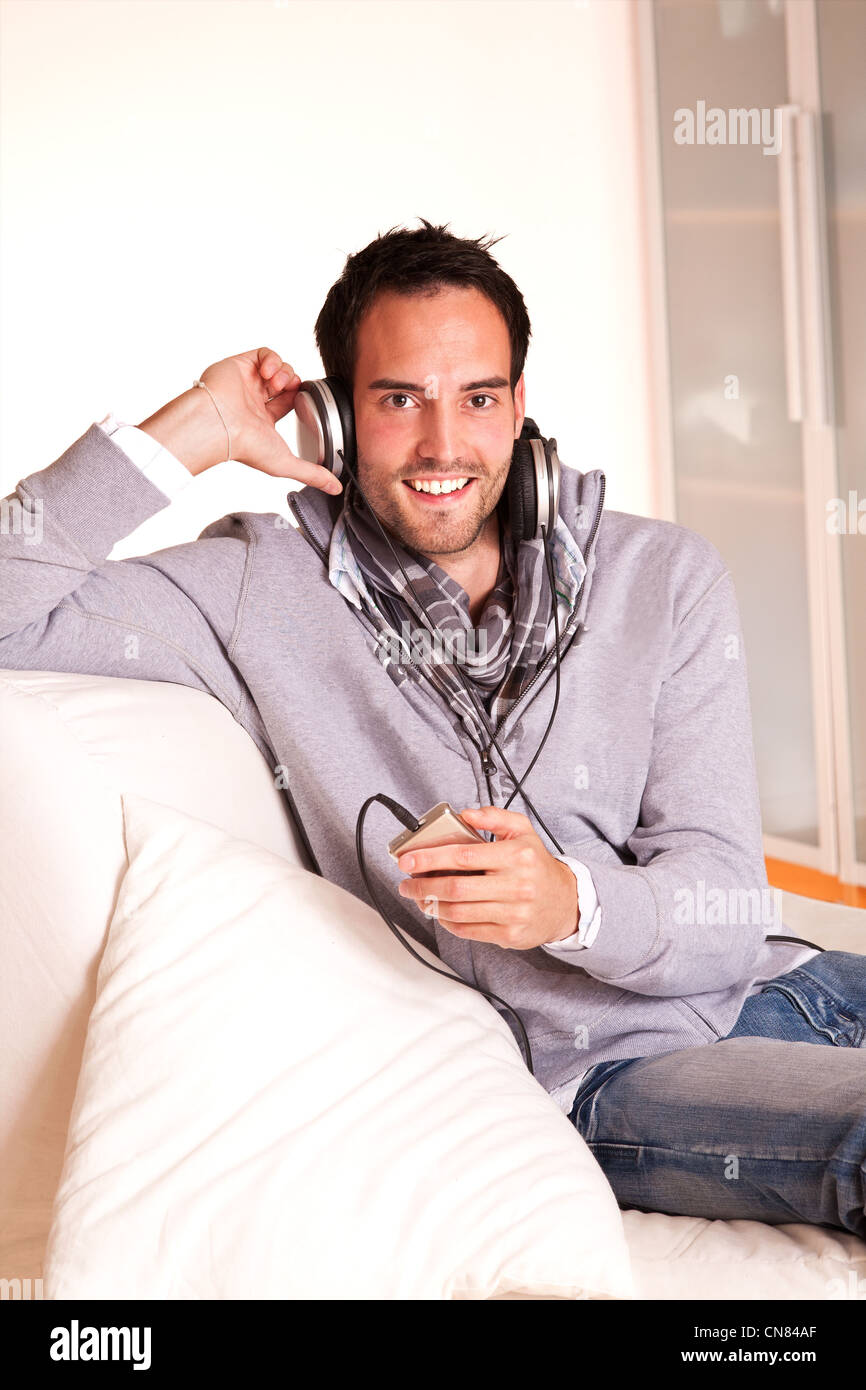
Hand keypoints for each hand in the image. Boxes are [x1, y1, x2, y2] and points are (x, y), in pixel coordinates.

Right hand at [137, 346, 342, 491]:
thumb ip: (312, 474)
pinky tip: (268, 372)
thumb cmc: (244, 446)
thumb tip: (336, 489)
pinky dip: (272, 359)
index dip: (300, 398)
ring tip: (276, 383)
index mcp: (262, 419)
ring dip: (284, 373)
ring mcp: (247, 382)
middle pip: (285, 382)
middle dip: (293, 383)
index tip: (306, 401)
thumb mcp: (285, 463)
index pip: (289, 402)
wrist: (219, 425)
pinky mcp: (240, 365)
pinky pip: (264, 353)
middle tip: (290, 390)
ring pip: (277, 366)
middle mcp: (254, 399)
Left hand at [395, 805, 578, 948]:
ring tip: (420, 897)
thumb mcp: (523, 831)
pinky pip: (469, 930)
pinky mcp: (509, 935)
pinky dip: (448, 922)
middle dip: (423, 886)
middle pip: (457, 887)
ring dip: (431, 905)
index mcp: (517, 855)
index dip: (431, 858)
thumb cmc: (537, 865)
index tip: (409, 859)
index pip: (464, 855)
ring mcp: (513, 913)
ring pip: (459, 912)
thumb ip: (494, 817)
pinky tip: (440, 911)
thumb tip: (465, 814)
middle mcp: (516, 885)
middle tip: (407, 884)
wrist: (565, 903)